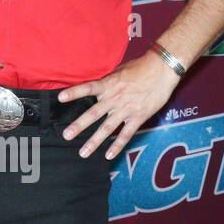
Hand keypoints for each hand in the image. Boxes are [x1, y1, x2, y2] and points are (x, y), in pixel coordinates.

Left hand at [57, 52, 178, 157]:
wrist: (162, 70)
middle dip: (79, 125)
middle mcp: (114, 99)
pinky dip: (117, 145)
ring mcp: (126, 110)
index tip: (60, 98)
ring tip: (83, 153)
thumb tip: (98, 88)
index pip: (88, 88)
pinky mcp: (138, 117)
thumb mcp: (120, 71)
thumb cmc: (141, 67)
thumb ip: (108, 82)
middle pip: (93, 114)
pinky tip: (108, 156)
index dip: (74, 92)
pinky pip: (126, 134)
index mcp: (109, 85)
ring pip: (107, 128)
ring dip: (94, 142)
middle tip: (66, 135)